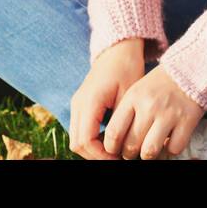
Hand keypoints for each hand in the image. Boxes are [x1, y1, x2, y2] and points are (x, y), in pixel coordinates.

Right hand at [70, 37, 144, 159]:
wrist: (118, 49)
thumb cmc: (127, 68)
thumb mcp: (129, 95)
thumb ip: (122, 121)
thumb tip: (124, 146)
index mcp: (89, 102)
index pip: (85, 140)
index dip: (100, 155)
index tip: (118, 157)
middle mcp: (78, 104)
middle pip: (77, 144)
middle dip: (95, 155)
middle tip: (118, 158)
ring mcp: (77, 105)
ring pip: (77, 139)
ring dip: (93, 149)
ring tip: (115, 151)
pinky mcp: (81, 105)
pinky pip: (81, 130)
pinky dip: (92, 140)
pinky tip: (111, 140)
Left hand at [103, 63, 205, 159]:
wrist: (189, 68)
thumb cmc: (158, 84)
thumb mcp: (137, 91)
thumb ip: (125, 115)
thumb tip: (115, 144)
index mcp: (133, 97)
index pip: (114, 132)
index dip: (111, 148)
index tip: (115, 149)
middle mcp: (150, 106)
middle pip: (131, 146)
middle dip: (129, 154)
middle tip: (132, 151)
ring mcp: (170, 113)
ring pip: (150, 151)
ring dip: (148, 155)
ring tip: (149, 149)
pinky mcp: (188, 120)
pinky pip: (174, 149)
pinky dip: (170, 150)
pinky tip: (169, 141)